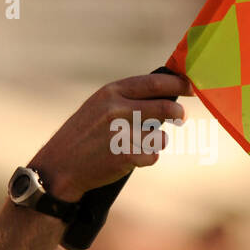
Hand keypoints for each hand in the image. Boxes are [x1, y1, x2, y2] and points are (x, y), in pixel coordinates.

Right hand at [28, 72, 190, 201]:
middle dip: (178, 112)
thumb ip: (127, 98)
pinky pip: (153, 156)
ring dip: (156, 141)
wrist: (59, 167)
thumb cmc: (82, 136)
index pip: (153, 83)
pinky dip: (147, 158)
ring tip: (137, 144)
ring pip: (160, 135)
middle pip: (165, 108)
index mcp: (110, 92)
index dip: (177, 83)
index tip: (190, 87)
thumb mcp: (98, 106)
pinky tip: (130, 159)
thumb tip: (166, 93)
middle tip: (182, 116)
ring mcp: (121, 133)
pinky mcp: (125, 156)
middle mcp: (116, 109)